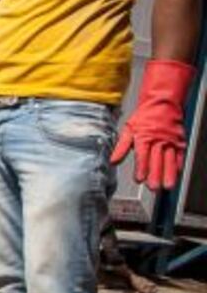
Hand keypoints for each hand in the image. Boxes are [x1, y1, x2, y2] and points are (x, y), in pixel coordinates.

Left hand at [110, 60, 195, 189]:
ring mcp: (170, 141)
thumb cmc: (143, 117)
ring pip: (169, 160)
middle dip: (155, 175)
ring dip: (168, 174)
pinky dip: (178, 166)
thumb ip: (121, 147)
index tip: (139, 180)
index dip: (141, 168)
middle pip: (156, 160)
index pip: (142, 156)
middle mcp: (158, 140)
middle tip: (153, 188)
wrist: (162, 104)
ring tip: (167, 186)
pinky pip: (179, 155)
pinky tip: (176, 174)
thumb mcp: (128, 129)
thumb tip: (112, 161)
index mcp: (144, 137)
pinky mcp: (179, 141)